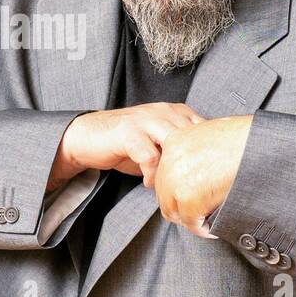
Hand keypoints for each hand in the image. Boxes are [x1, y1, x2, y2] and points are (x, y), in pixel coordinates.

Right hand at [50, 103, 205, 190]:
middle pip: (193, 138)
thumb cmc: (127, 143)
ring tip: (167, 184)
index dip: (208, 153)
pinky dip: (151, 173)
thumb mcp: (159, 142)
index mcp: (175, 111)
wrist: (88, 137)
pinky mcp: (129, 133)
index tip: (204, 174)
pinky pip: (150, 156)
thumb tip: (206, 170)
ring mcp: (146, 120)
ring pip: (174, 144)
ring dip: (172, 169)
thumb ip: (180, 149)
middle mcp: (163, 111)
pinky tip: (147, 181)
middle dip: (193, 164)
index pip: (205, 129)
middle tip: (187, 185)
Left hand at [153, 115, 253, 237]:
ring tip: (207, 222)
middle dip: (181, 207)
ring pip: (174, 211)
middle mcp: (170, 159)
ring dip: (190, 219)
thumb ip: (196, 152)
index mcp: (175, 141)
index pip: (165, 173)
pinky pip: (191, 223)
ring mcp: (176, 179)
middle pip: (164, 193)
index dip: (178, 189)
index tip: (193, 198)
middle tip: (199, 215)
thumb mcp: (212, 136)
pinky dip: (203, 229)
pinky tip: (214, 228)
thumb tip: (196, 173)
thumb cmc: (246, 138)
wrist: (262, 145)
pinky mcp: (188, 198)